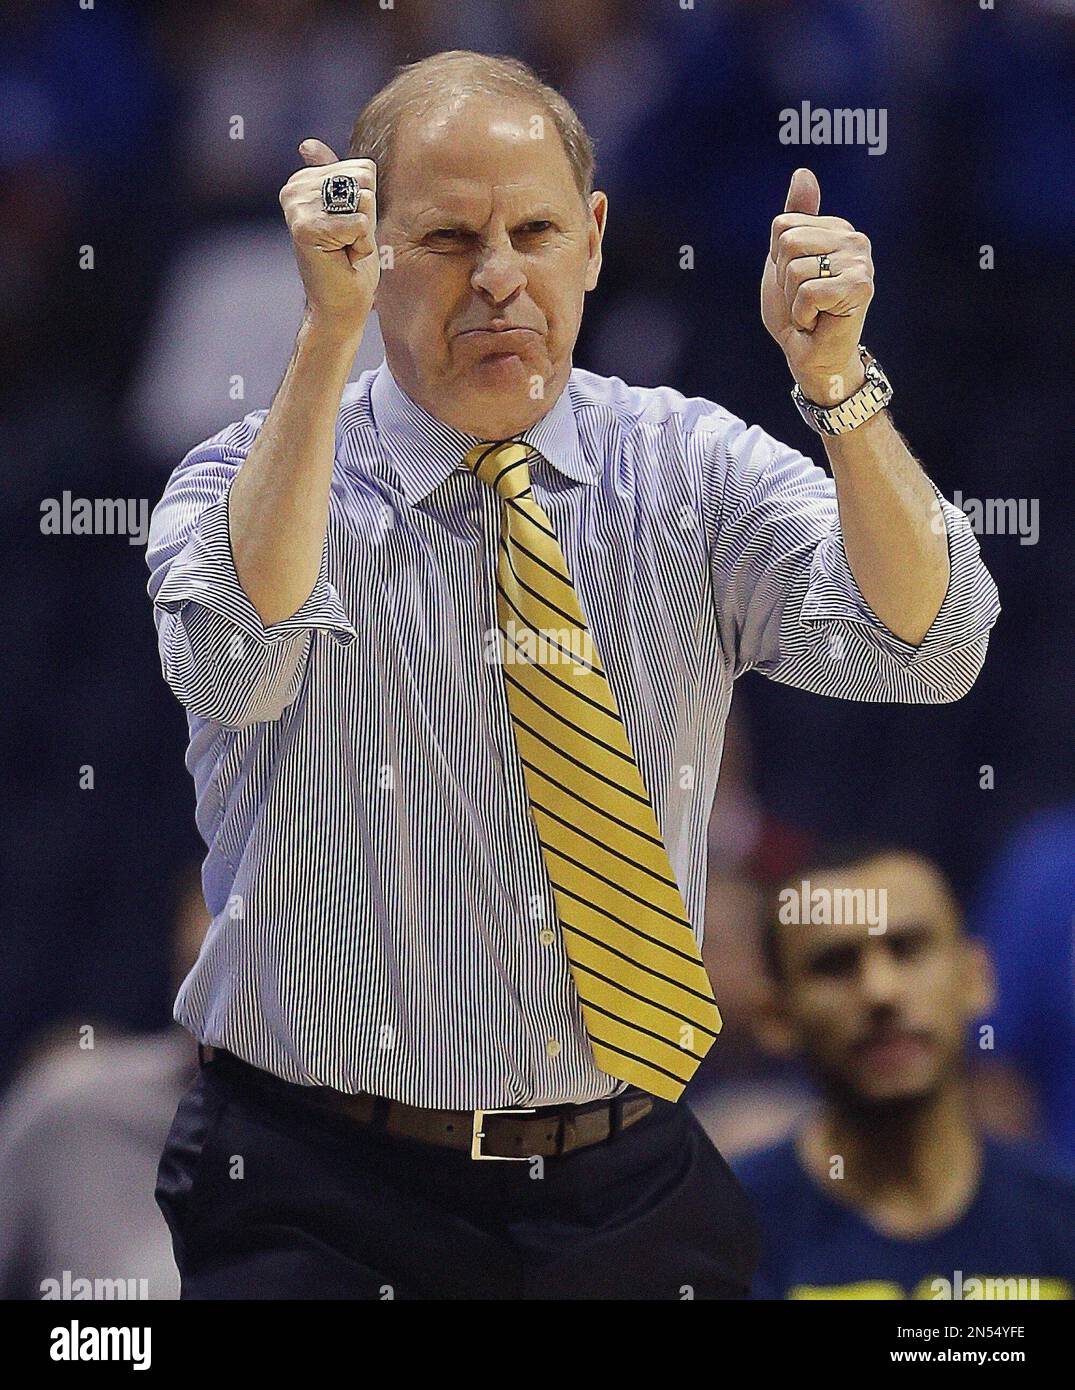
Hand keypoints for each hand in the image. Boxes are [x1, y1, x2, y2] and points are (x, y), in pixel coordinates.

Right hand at [279, 139, 378, 336]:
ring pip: (363, 200)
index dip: (366, 205)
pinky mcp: (306, 228)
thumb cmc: (349, 261)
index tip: (348, 230)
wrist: (341, 305)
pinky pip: (359, 223)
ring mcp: (297, 208)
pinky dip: (361, 245)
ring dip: (364, 233)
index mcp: (303, 180)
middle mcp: (294, 189)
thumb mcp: (349, 211)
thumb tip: (306, 144)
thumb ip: (335, 176)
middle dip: (366, 218)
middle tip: (347, 242)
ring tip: (344, 250)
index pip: (363, 169)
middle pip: (363, 180)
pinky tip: (343, 258)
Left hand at [761, 168, 873, 403]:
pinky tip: (818, 321)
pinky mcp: (860, 288)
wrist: (812, 355)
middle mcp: (854, 240)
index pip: (783, 226)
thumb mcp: (785, 261)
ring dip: (795, 300)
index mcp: (836, 229)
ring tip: (812, 310)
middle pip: (788, 243)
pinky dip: (803, 314)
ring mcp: (861, 263)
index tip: (796, 281)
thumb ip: (795, 218)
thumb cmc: (799, 312)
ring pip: (796, 269)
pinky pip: (808, 292)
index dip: (777, 261)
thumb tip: (804, 172)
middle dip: (784, 280)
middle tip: (804, 299)